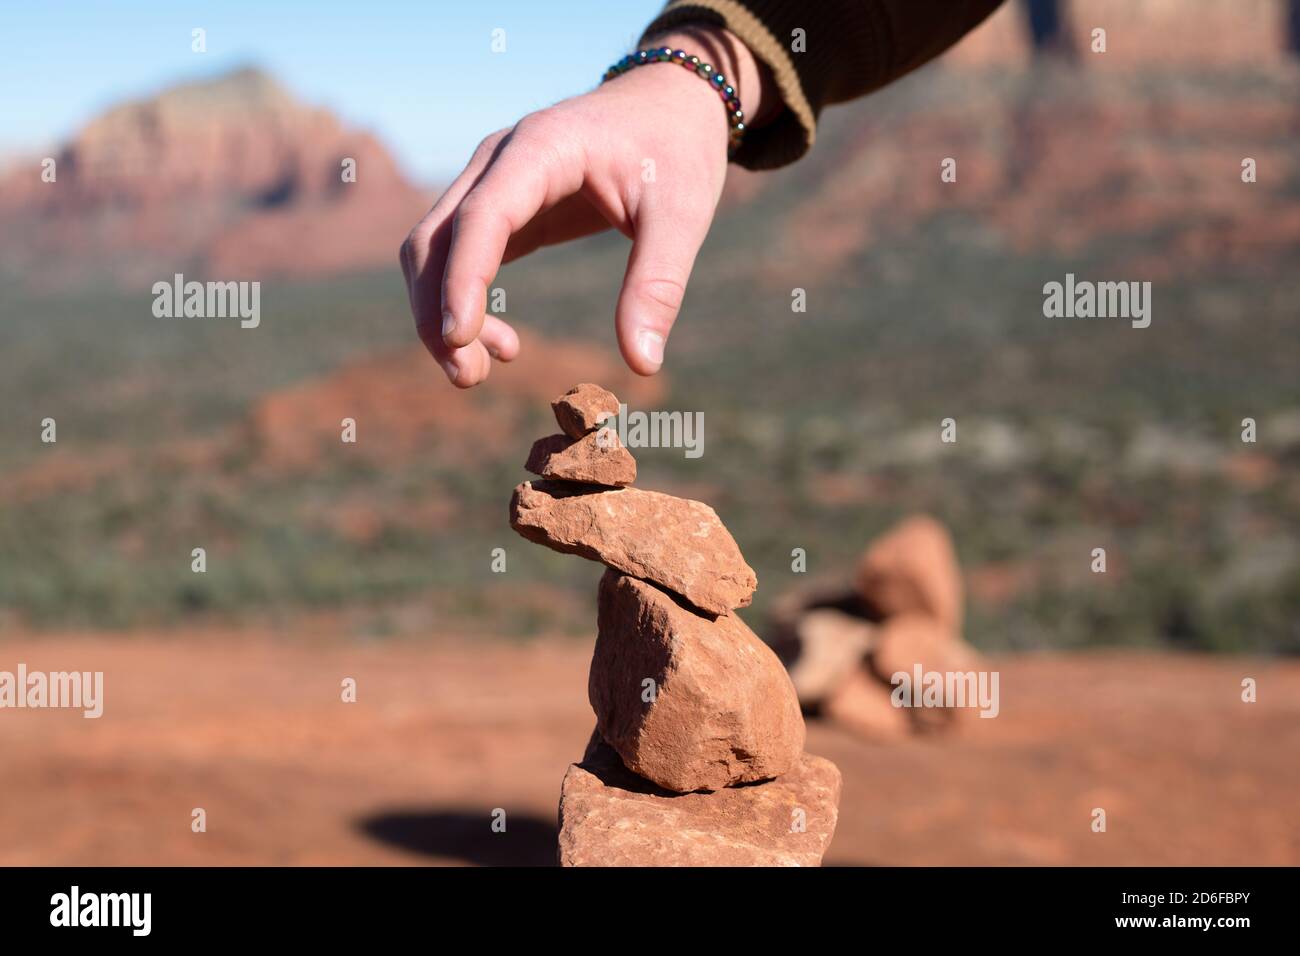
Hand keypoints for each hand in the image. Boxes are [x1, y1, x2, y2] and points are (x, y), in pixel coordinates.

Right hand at [399, 26, 772, 386]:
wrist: (671, 102)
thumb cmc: (677, 149)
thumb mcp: (683, 214)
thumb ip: (659, 285)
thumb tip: (643, 365)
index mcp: (542, 148)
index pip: (482, 216)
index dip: (463, 278)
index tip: (458, 338)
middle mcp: (499, 160)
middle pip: (434, 238)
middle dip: (436, 311)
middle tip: (469, 378)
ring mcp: (490, 181)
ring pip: (433, 251)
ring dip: (440, 314)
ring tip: (480, 372)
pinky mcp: (500, 207)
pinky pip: (457, 258)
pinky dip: (463, 303)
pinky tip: (505, 345)